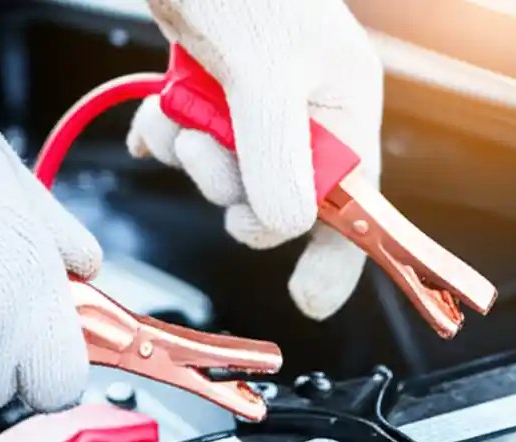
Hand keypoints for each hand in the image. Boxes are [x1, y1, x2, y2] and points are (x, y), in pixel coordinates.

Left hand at [133, 0, 383, 320]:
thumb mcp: (262, 70)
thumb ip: (277, 154)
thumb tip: (287, 224)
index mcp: (342, 102)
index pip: (356, 200)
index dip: (338, 253)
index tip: (312, 297)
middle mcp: (305, 107)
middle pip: (277, 194)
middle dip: (232, 184)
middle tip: (210, 149)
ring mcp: (257, 100)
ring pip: (228, 170)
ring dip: (193, 153)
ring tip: (180, 115)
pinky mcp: (214, 87)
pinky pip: (194, 139)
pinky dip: (169, 134)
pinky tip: (158, 119)